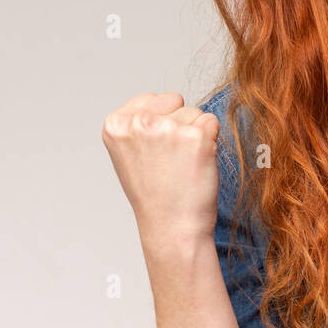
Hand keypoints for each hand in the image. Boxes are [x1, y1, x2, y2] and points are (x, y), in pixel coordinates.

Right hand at [102, 91, 220, 259]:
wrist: (172, 228)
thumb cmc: (154, 195)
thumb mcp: (128, 154)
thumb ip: (138, 124)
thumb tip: (164, 101)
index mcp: (115, 124)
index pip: (151, 98)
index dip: (160, 122)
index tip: (155, 151)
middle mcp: (139, 123)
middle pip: (175, 100)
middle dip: (179, 122)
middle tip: (171, 159)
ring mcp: (168, 128)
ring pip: (195, 112)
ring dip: (195, 134)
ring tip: (182, 165)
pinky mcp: (197, 137)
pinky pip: (212, 122)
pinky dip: (211, 141)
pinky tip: (198, 164)